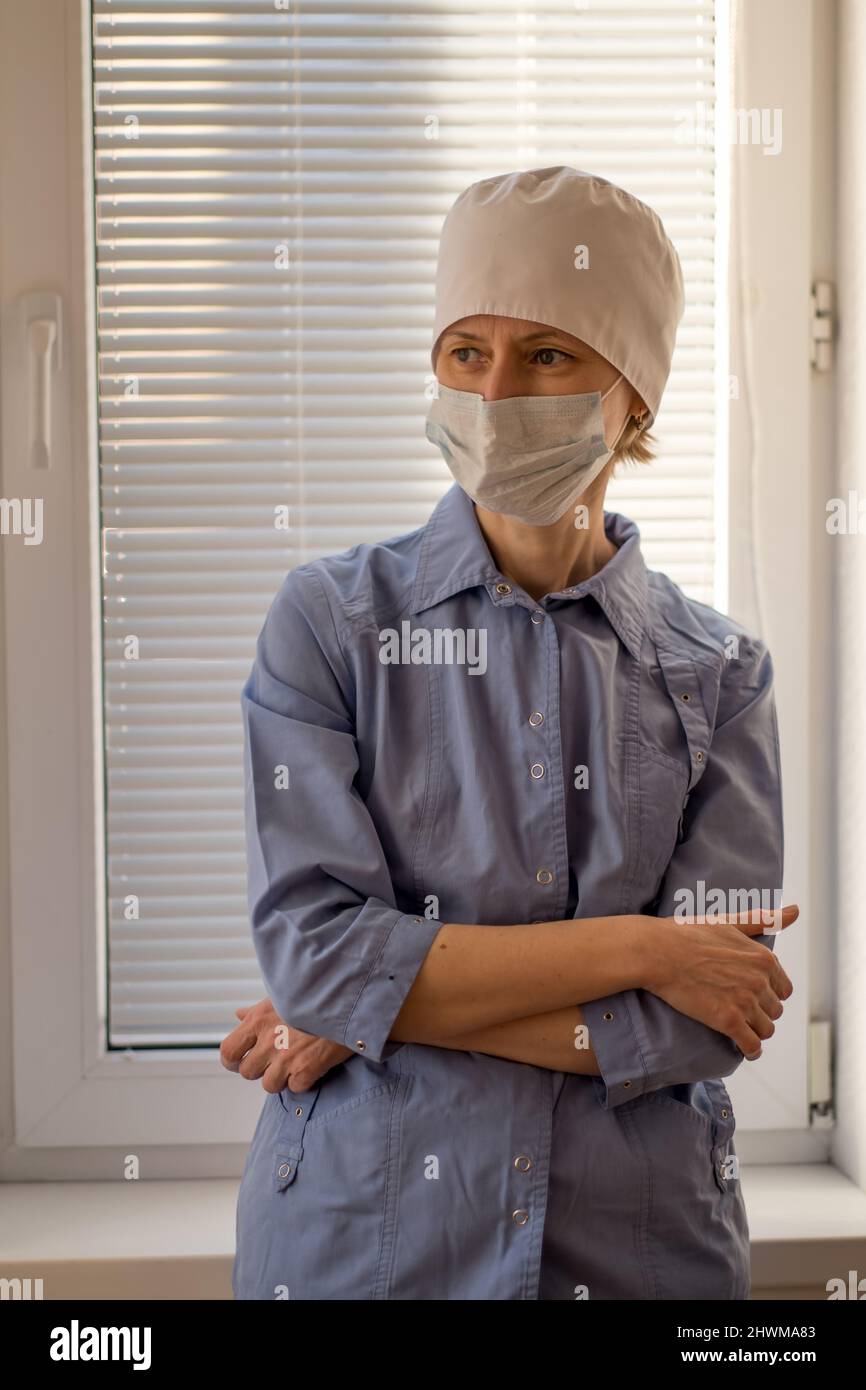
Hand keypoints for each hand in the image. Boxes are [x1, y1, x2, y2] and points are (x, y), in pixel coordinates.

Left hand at [219, 997, 354, 1092]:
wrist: (349, 998)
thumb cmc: (315, 995)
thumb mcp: (281, 996)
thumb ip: (257, 1011)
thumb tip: (239, 1015)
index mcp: (258, 1020)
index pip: (228, 1050)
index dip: (231, 1060)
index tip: (240, 1061)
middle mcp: (268, 1040)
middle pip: (247, 1072)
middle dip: (260, 1069)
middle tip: (277, 1060)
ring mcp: (286, 1056)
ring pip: (270, 1085)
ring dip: (282, 1078)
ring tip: (298, 1061)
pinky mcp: (306, 1068)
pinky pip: (296, 1087)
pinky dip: (305, 1080)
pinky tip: (314, 1062)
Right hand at [641, 903, 798, 1059]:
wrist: (657, 951)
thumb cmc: (687, 934)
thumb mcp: (729, 922)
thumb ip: (764, 920)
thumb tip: (796, 911)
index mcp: (763, 958)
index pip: (782, 988)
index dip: (767, 993)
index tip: (752, 995)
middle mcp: (760, 980)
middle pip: (774, 1010)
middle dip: (760, 1012)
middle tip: (740, 1011)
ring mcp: (745, 1001)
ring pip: (766, 1029)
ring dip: (755, 1031)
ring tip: (741, 1029)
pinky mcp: (728, 1020)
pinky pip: (751, 1045)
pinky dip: (750, 1050)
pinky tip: (744, 1050)